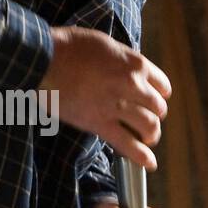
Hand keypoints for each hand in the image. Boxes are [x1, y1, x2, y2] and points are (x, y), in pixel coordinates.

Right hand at [37, 26, 170, 169]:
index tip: (155, 101)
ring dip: (150, 135)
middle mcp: (133, 85)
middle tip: (147, 121)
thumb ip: (122, 59)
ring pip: (149, 127)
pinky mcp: (100, 124)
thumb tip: (127, 69)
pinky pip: (128, 145)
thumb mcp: (105, 44)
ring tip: (146, 140)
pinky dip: (142, 157)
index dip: (160, 95)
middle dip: (155, 116)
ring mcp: (117, 106)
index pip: (163, 86)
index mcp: (135, 64)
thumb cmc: (68, 47)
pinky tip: (149, 163)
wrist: (44, 60)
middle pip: (158, 109)